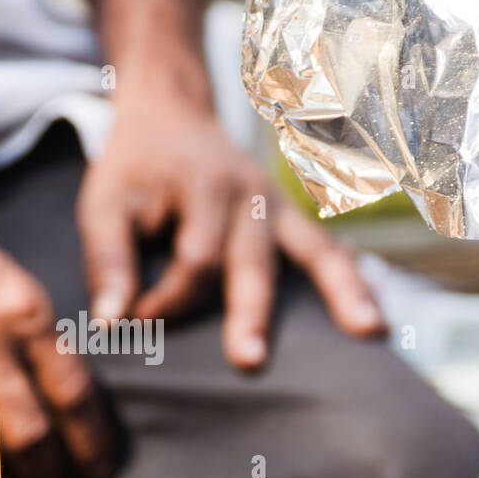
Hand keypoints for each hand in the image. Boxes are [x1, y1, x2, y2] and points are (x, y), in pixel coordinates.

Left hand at [77, 92, 386, 368]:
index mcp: (203, 186)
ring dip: (341, 291)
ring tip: (369, 332)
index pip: (194, 259)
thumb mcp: (104, 204)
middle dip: (251, 312)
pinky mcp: (292, 219)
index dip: (166, 299)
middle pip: (253, 260)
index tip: (136, 322)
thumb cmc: (133, 169)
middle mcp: (251, 194)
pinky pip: (329, 250)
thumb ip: (107, 261)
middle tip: (249, 361)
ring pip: (314, 249)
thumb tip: (111, 324)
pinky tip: (375, 318)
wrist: (169, 116)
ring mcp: (280, 206)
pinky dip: (354, 280)